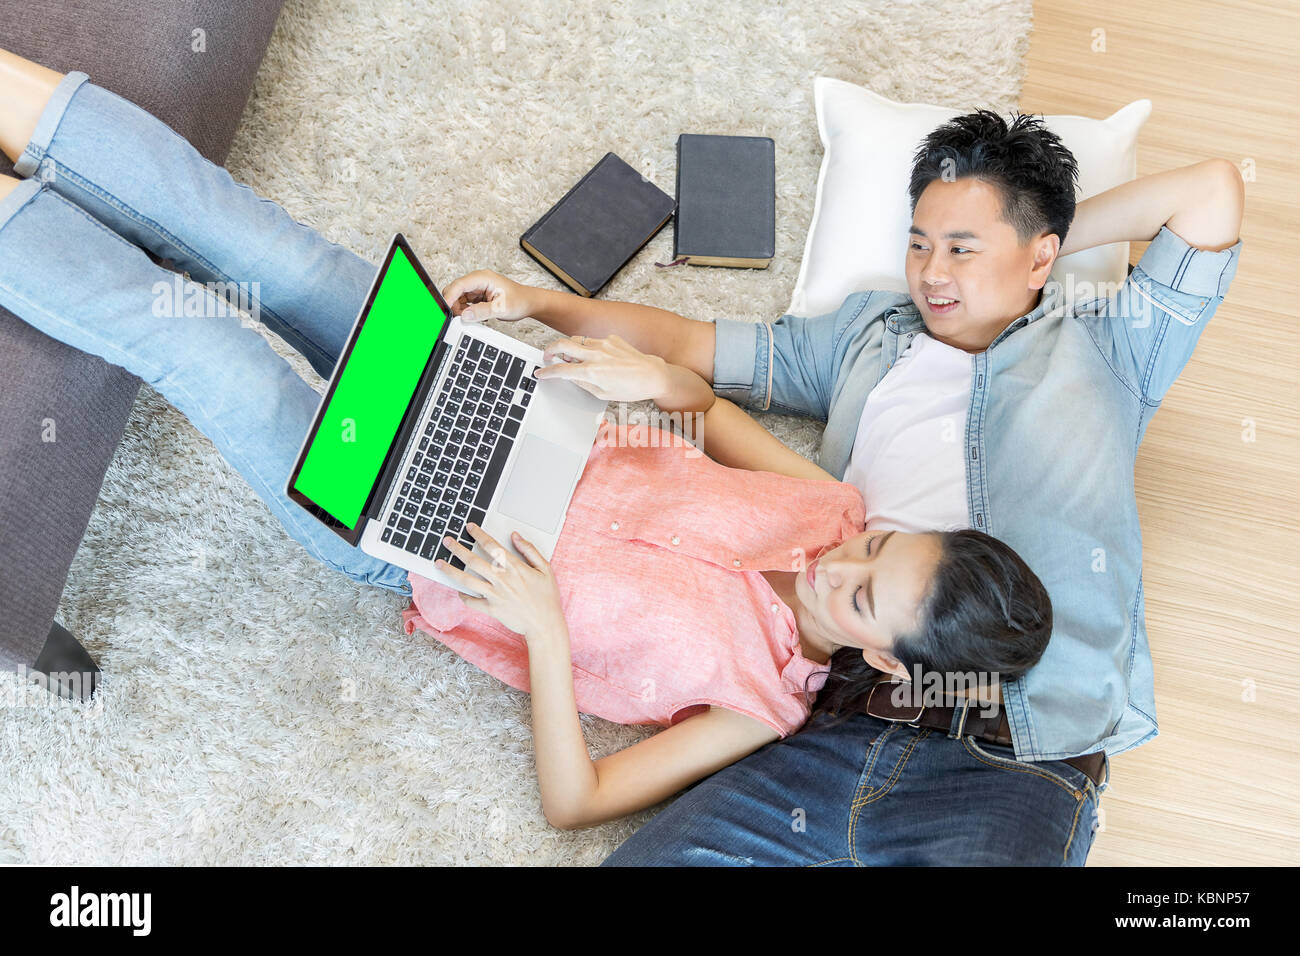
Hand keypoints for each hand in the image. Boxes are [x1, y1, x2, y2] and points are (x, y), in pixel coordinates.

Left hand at [436, 523, 565, 640]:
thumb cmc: (546, 597)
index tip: (469, 528)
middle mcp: (501, 579)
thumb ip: (529, 550)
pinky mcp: (492, 609)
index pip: (492, 546)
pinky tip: (458, 590)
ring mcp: (495, 595)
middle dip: (457, 549)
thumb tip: (516, 536)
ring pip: (467, 580)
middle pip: (473, 560)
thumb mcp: (545, 568)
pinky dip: (463, 596)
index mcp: (514, 567)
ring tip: (439, 563)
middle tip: (446, 541)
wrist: (545, 624)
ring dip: (451, 570)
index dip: (478, 534)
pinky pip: (472, 601)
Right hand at [442, 270, 535, 323]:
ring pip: (458, 298)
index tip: (445, 309)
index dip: (449, 297)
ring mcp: (477, 288)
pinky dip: (466, 311)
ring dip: (460, 309)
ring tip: (471, 318)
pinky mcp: (478, 295)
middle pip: (455, 290)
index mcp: (482, 278)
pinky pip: (465, 302)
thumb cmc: (519, 301)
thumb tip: (464, 315)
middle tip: (460, 318)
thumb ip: (482, 311)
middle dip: (453, 304)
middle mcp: (478, 280)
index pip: (459, 285)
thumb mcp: (501, 308)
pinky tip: (475, 316)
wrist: (529, 303)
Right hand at [534, 333, 668, 402]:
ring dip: (570, 348)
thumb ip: (582, 383)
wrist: (653, 375)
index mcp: (592, 372)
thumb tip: (569, 376)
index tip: (541, 373)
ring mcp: (604, 344)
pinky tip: (596, 357)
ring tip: (571, 358)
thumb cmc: (631, 388)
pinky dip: (588, 347)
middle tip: (547, 356)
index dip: (547, 372)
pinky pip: (592, 340)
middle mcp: (596, 354)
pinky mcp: (611, 338)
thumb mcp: (602, 393)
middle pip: (562, 345)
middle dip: (550, 350)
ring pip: (576, 340)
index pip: (561, 370)